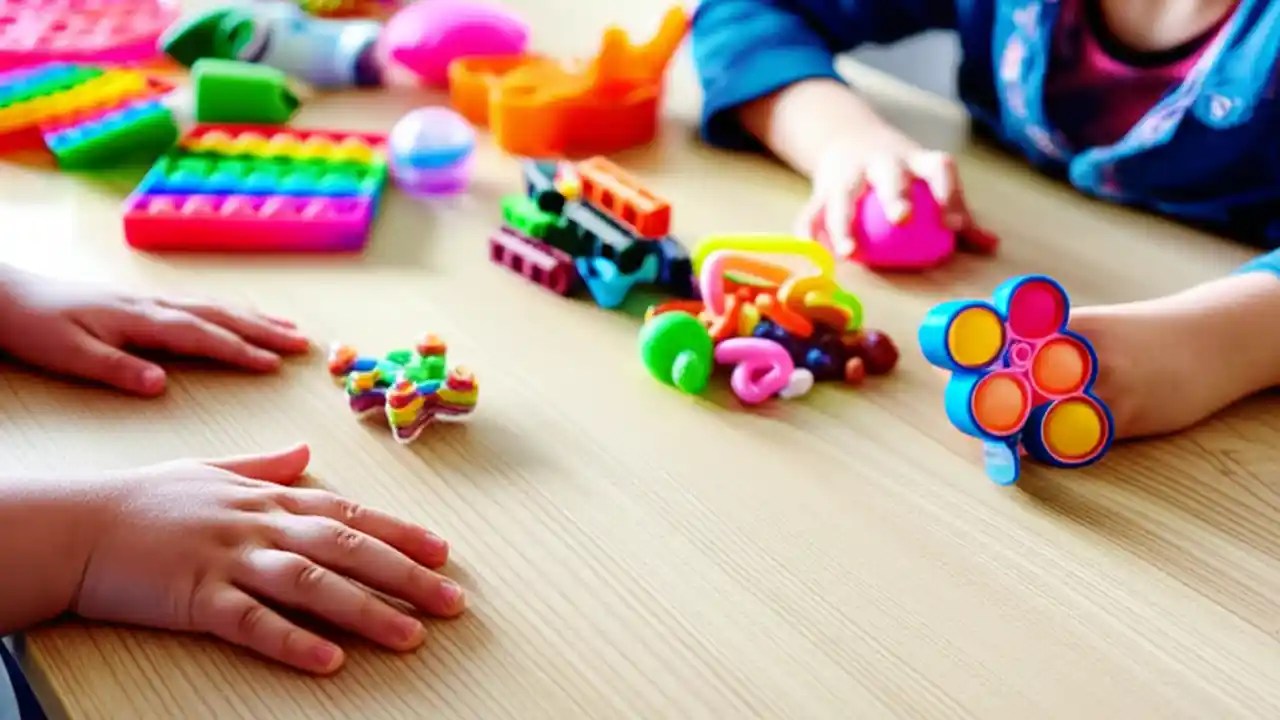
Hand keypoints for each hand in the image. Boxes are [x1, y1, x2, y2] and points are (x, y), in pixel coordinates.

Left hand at [0, 264, 308, 395]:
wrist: (5, 293)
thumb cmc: (34, 326)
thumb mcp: (70, 354)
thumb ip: (118, 369)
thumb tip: (162, 385)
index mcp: (141, 320)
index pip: (202, 337)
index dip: (240, 351)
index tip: (274, 365)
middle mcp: (153, 306)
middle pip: (220, 317)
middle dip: (265, 331)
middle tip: (304, 344)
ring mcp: (151, 301)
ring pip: (215, 307)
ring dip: (255, 319)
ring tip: (290, 329)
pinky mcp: (143, 302)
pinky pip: (200, 304)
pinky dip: (230, 311)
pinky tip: (241, 316)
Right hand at [73, 443, 464, 673]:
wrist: (77, 524)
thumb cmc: (145, 499)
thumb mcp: (212, 471)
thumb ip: (265, 466)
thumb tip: (306, 452)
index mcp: (268, 498)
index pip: (350, 512)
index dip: (401, 532)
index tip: (443, 550)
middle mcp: (260, 525)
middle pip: (348, 547)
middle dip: (405, 574)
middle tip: (452, 600)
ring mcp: (231, 560)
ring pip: (314, 583)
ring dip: (368, 610)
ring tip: (412, 635)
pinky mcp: (197, 598)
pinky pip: (254, 622)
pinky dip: (295, 640)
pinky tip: (331, 659)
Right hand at [798, 138, 998, 256]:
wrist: (848, 138)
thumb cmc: (903, 172)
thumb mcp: (929, 181)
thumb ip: (957, 212)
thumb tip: (991, 246)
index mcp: (916, 160)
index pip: (938, 169)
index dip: (949, 193)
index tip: (954, 225)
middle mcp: (883, 161)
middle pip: (890, 175)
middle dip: (896, 195)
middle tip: (902, 220)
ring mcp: (849, 172)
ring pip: (844, 195)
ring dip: (844, 222)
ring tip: (849, 251)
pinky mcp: (822, 187)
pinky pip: (813, 209)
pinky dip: (809, 230)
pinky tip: (813, 251)